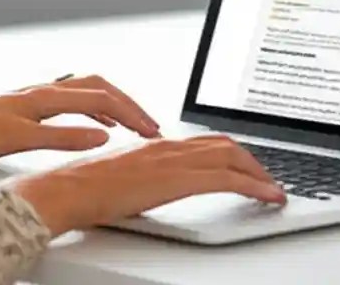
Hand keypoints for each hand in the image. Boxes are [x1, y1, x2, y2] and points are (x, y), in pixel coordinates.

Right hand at [0, 75, 160, 162]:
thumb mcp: (23, 129)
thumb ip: (58, 128)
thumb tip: (97, 134)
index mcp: (44, 94)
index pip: (97, 90)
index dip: (128, 103)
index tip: (150, 123)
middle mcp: (39, 92)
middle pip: (99, 86)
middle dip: (133, 103)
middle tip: (156, 125)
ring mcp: (26, 104)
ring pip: (85, 95)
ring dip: (119, 109)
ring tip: (142, 128)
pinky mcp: (11, 125)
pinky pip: (52, 123)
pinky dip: (81, 128)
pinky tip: (101, 138)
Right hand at [11, 135, 287, 235]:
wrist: (66, 190)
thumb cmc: (82, 188)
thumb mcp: (120, 178)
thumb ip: (141, 177)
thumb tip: (149, 187)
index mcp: (156, 145)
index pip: (205, 142)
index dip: (231, 153)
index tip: (244, 166)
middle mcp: (169, 145)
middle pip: (224, 145)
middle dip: (251, 161)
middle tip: (266, 179)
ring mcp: (175, 159)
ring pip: (232, 156)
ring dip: (258, 172)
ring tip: (272, 190)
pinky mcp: (178, 178)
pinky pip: (228, 179)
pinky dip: (255, 186)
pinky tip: (268, 197)